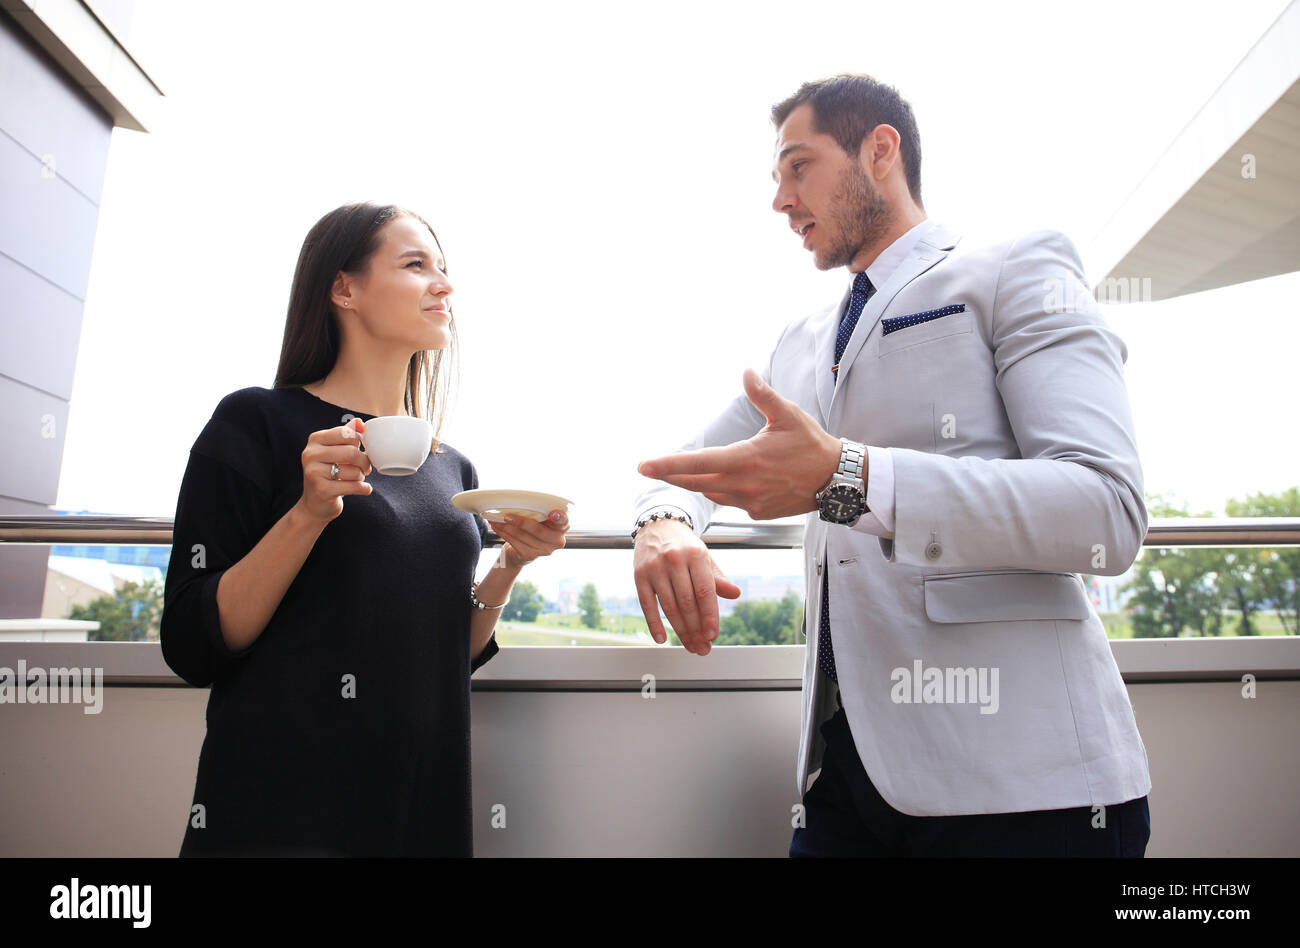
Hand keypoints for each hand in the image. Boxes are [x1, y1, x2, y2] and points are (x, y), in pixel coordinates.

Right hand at [296, 419, 371, 522]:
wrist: (315, 504)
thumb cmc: (329, 473)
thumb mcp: (336, 450)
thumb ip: (347, 435)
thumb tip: (359, 422)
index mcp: (315, 440)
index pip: (346, 433)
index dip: (359, 442)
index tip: (361, 450)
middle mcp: (310, 454)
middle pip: (351, 452)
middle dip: (364, 462)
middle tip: (365, 468)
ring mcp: (314, 473)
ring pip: (354, 471)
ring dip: (361, 476)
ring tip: (356, 479)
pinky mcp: (322, 490)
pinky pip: (354, 486)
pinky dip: (363, 488)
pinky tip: (363, 489)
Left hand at [485, 509, 568, 566]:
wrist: (523, 551)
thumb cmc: (533, 528)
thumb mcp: (540, 519)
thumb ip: (539, 512)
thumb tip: (522, 500)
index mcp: (562, 527)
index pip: (563, 521)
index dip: (559, 517)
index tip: (553, 514)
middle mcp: (556, 540)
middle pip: (538, 530)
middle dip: (521, 522)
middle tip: (506, 516)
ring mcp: (544, 550)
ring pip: (523, 536)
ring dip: (506, 527)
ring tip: (496, 519)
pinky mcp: (530, 556)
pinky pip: (514, 543)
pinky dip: (503, 533)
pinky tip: (496, 526)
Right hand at [633, 517, 740, 654]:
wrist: (658, 526)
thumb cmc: (685, 546)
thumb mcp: (704, 558)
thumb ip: (718, 578)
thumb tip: (735, 593)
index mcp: (696, 555)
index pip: (705, 592)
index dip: (709, 616)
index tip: (712, 635)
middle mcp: (674, 560)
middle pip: (687, 603)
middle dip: (696, 629)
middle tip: (703, 647)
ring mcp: (655, 568)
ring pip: (669, 606)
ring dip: (680, 631)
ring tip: (690, 645)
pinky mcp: (639, 575)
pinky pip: (647, 604)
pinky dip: (654, 623)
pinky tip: (662, 638)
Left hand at [637, 369, 846, 519]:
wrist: (836, 480)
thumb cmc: (811, 444)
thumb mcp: (787, 415)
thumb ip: (762, 395)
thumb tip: (746, 371)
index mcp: (745, 459)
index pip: (697, 463)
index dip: (667, 465)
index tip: (643, 466)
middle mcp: (743, 485)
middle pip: (695, 482)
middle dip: (671, 475)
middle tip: (648, 470)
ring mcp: (750, 502)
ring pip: (711, 493)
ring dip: (696, 483)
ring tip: (683, 472)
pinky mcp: (758, 512)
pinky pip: (730, 501)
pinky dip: (722, 490)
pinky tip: (726, 480)